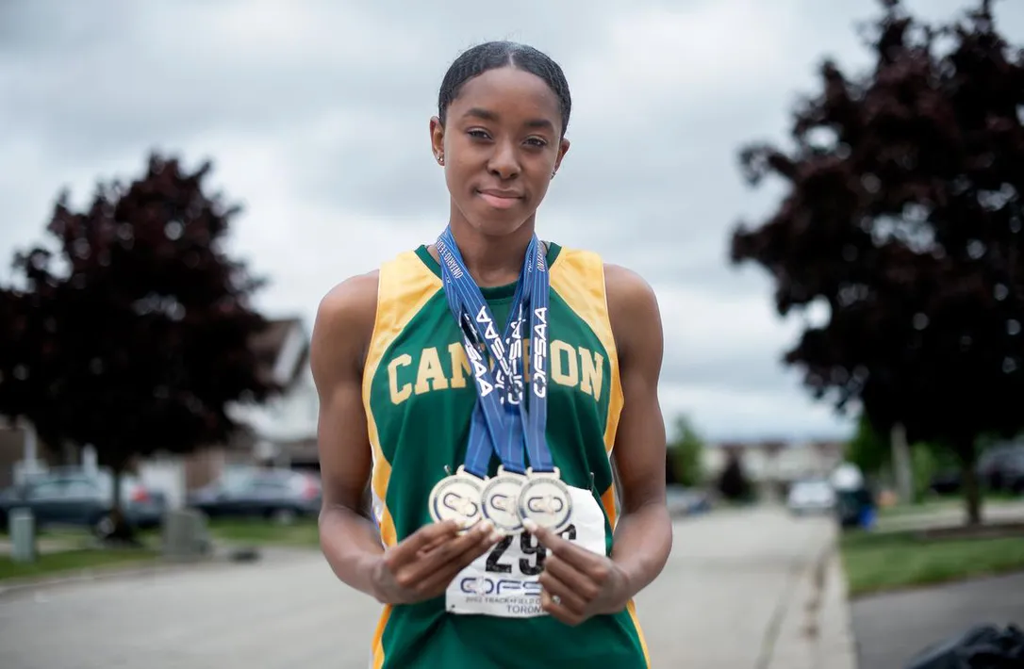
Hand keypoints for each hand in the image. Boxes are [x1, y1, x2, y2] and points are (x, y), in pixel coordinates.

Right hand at [370, 519, 500, 604]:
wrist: (382, 588)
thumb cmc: (395, 558)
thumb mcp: (404, 545)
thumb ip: (429, 538)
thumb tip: (459, 528)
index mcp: (396, 558)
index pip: (422, 538)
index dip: (443, 528)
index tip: (463, 519)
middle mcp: (409, 575)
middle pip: (445, 553)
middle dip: (470, 538)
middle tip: (489, 525)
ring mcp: (423, 588)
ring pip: (455, 565)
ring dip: (478, 549)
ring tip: (494, 536)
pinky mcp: (434, 594)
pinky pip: (456, 573)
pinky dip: (470, 559)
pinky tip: (482, 548)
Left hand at [524, 519, 631, 625]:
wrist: (617, 593)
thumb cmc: (601, 568)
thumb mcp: (591, 554)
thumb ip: (564, 544)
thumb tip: (531, 526)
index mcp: (597, 568)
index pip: (562, 549)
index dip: (544, 536)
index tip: (530, 525)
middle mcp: (590, 589)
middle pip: (551, 564)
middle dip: (551, 559)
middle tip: (559, 562)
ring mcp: (582, 606)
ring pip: (545, 581)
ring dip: (547, 575)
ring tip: (557, 576)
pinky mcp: (574, 619)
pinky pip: (546, 604)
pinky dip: (545, 594)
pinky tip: (552, 589)